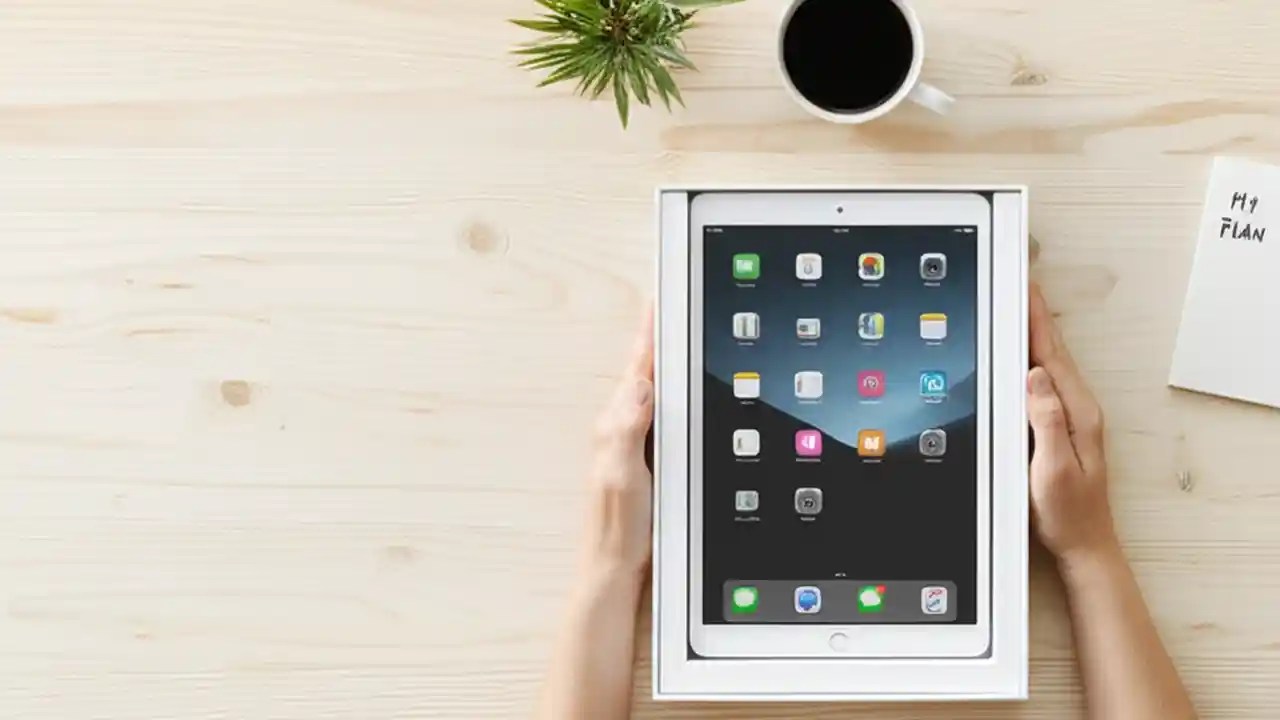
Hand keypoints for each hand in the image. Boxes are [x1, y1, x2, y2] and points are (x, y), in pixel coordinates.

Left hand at [580, 308, 654, 576]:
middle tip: (667, 303)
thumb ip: (629, 429)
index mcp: (615, 425)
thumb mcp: (624, 475)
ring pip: (649, 390)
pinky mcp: (641, 459)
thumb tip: (642, 385)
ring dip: (658, 360)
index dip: (651, 335)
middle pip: (643, 371)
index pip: (639, 369)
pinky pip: (655, 412)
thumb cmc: (619, 528)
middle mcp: (619, 428)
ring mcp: (629, 443)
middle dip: (655, 337)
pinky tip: (670, 388)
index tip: (659, 302)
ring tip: (667, 331)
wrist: (615, 569)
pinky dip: (664, 391)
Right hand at [1027, 284, 1117, 563]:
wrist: (1084, 544)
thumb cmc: (1067, 513)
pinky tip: (1021, 353)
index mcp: (1076, 412)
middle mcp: (1077, 408)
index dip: (1035, 319)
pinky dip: (1032, 358)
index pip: (1050, 354)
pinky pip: (1044, 381)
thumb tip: (1034, 375)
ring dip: (1033, 332)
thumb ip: (1046, 419)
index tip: (1023, 288)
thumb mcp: (1053, 468)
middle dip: (1033, 314)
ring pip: (1048, 363)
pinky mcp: (1060, 425)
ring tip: (1017, 305)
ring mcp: (1071, 415)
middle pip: (1051, 350)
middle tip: (1017, 282)